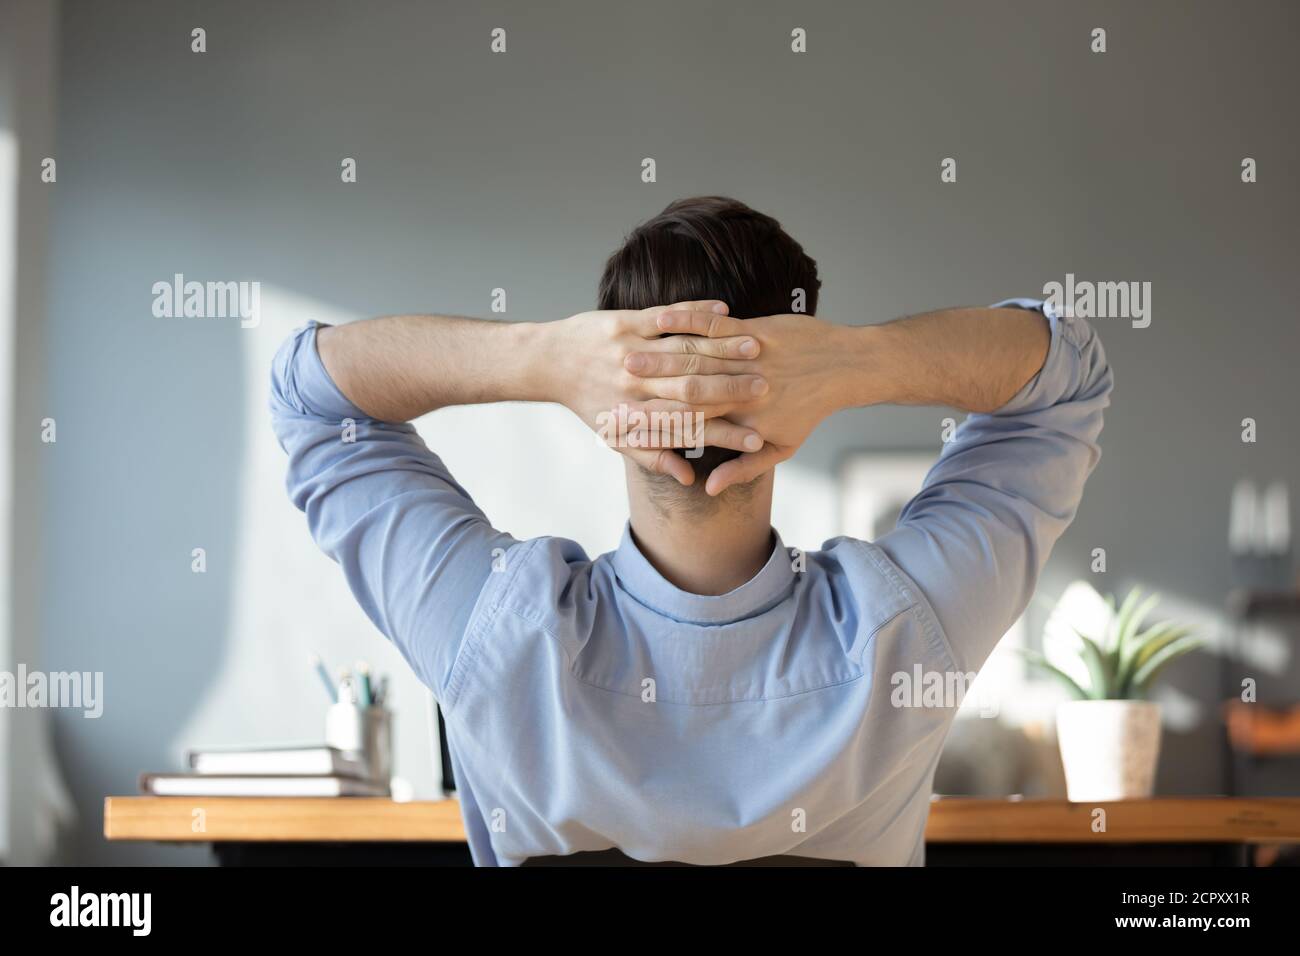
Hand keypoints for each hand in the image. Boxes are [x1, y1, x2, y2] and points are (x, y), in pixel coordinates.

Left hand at [548, 300, 771, 485]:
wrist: (550, 361)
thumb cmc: (587, 402)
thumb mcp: (615, 436)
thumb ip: (654, 456)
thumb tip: (690, 478)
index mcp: (635, 414)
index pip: (688, 428)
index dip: (723, 435)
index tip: (756, 441)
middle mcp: (634, 384)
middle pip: (692, 389)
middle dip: (733, 390)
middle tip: (768, 390)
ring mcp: (629, 350)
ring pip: (684, 350)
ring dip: (723, 348)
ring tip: (757, 350)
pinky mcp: (624, 322)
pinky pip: (666, 316)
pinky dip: (696, 314)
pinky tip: (725, 312)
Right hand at [624, 311, 856, 493]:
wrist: (844, 367)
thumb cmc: (811, 409)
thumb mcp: (783, 446)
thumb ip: (744, 469)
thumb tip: (707, 487)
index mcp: (742, 423)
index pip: (691, 428)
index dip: (655, 426)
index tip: (624, 425)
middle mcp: (741, 393)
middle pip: (685, 394)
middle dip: (647, 389)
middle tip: (614, 389)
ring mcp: (747, 361)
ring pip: (696, 359)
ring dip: (659, 356)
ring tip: (627, 354)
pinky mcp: (755, 331)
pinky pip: (716, 326)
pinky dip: (688, 321)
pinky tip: (664, 319)